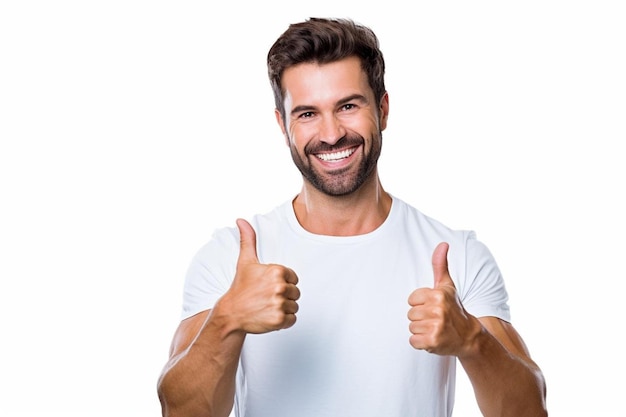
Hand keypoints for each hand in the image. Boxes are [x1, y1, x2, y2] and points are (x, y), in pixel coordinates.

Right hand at [219, 218, 299, 333]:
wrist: (230, 313)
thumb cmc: (240, 287)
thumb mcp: (245, 262)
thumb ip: (248, 240)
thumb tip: (241, 220)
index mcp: (276, 271)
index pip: (293, 278)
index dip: (282, 283)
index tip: (267, 286)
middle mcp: (279, 286)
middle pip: (296, 293)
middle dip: (283, 296)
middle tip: (265, 298)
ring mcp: (279, 304)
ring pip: (294, 306)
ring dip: (283, 309)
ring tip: (267, 307)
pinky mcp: (279, 320)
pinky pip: (292, 320)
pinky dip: (283, 321)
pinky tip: (269, 316)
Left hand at [407, 242, 480, 355]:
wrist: (469, 336)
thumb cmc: (454, 308)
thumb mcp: (447, 286)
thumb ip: (440, 265)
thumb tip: (443, 243)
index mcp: (438, 294)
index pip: (411, 299)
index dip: (420, 304)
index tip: (433, 307)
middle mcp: (438, 309)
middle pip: (410, 314)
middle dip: (421, 318)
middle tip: (435, 320)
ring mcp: (436, 326)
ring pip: (411, 327)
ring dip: (421, 331)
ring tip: (435, 329)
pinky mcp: (432, 341)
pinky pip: (413, 341)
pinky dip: (421, 343)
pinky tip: (433, 339)